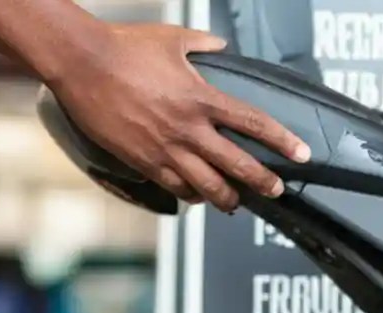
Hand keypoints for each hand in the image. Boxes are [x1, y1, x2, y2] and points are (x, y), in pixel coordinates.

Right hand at [47, 23, 309, 211]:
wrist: (80, 62)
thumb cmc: (125, 46)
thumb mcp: (172, 38)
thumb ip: (204, 44)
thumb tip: (221, 45)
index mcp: (202, 98)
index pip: (254, 123)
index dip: (283, 141)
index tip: (302, 154)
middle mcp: (189, 129)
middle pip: (238, 166)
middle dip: (263, 183)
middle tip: (277, 190)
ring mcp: (166, 149)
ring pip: (207, 187)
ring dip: (227, 199)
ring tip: (237, 204)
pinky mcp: (143, 161)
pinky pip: (175, 188)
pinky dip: (190, 195)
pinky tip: (197, 197)